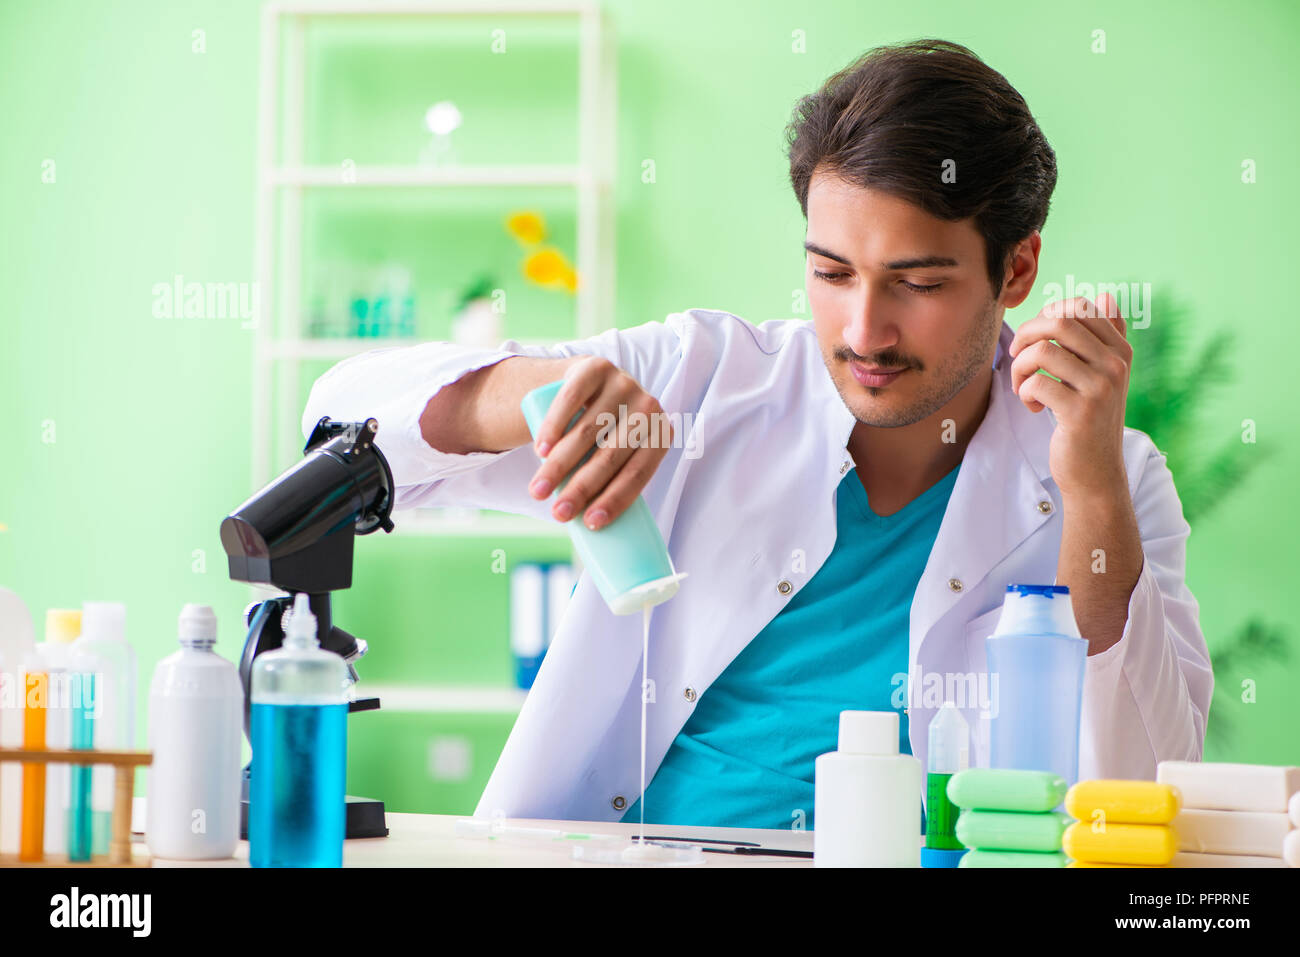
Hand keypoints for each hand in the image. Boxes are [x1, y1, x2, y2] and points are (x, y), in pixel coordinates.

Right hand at [527, 356, 673, 529]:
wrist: (587, 385)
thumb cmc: (602, 436)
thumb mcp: (616, 454)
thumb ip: (613, 480)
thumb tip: (598, 543)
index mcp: (659, 434)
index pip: (639, 473)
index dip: (615, 500)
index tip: (590, 525)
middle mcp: (648, 405)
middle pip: (611, 455)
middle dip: (582, 489)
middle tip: (557, 514)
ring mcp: (623, 382)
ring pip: (588, 432)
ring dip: (560, 465)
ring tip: (538, 491)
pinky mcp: (594, 367)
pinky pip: (573, 399)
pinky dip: (555, 427)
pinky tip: (541, 450)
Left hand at [1008, 293, 1131, 499]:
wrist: (1095, 471)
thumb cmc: (1090, 420)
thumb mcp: (1103, 376)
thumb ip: (1106, 337)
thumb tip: (1108, 295)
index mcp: (1120, 350)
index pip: (1079, 307)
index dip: (1046, 317)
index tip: (1036, 341)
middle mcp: (1115, 365)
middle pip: (1059, 322)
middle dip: (1026, 335)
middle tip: (1019, 358)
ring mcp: (1100, 388)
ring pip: (1042, 351)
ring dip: (1020, 368)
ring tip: (1023, 387)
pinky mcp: (1080, 411)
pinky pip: (1036, 383)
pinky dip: (1023, 393)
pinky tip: (1033, 407)